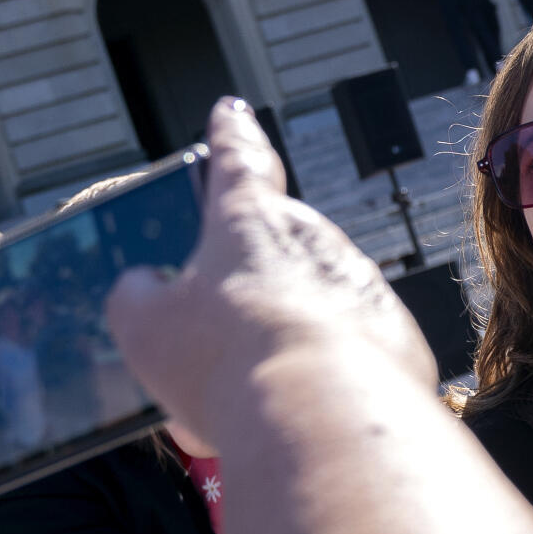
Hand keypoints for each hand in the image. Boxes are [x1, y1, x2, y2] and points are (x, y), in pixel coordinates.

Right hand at [105, 99, 433, 455]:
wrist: (327, 417)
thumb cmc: (228, 364)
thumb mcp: (145, 328)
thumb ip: (135, 297)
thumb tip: (140, 289)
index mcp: (250, 220)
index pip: (237, 160)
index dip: (230, 138)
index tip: (233, 113)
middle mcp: (316, 241)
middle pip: (271, 260)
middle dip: (244, 302)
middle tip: (213, 353)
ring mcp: (364, 288)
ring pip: (310, 315)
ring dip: (280, 351)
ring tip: (248, 406)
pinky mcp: (397, 338)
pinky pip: (350, 354)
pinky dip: (323, 382)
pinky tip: (297, 420)